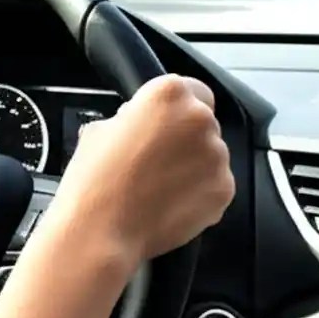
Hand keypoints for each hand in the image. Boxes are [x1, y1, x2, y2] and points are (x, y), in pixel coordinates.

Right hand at [46, 74, 232, 262]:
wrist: (101, 230)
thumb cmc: (94, 180)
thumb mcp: (100, 129)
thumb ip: (131, 119)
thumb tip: (139, 125)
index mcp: (169, 95)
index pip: (190, 88)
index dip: (175, 107)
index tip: (165, 122)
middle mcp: (200, 120)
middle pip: (201, 122)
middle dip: (183, 137)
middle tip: (154, 158)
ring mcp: (217, 157)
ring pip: (210, 155)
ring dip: (192, 165)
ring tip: (159, 185)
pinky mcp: (224, 190)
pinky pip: (215, 184)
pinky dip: (199, 192)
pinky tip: (170, 201)